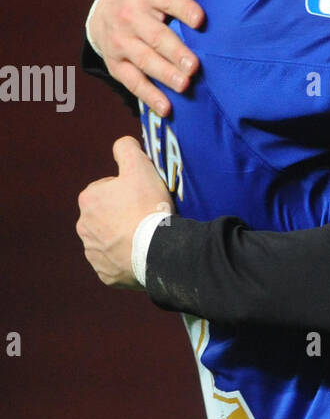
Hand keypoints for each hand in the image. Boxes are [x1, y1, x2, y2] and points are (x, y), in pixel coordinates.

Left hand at [76, 137, 173, 287]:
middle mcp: (83, 227)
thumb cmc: (147, 207)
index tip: (143, 197)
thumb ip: (126, 148)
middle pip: (107, 215)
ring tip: (145, 237)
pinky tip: (141, 254)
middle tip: (145, 217)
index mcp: (88, 200)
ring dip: (123, 237)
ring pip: (110, 240)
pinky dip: (126, 259)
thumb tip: (121, 144)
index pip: (107, 189)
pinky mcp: (105, 274)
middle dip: (122, 215)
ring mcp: (93, 253)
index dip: (128, 191)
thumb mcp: (140, 167)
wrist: (156, 250)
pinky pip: (115, 263)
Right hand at [87, 0, 210, 115]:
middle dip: (175, 52)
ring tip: (185, 86)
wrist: (105, 10)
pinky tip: (168, 109)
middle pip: (155, 36)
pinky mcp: (117, 64)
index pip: (168, 0)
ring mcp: (122, 42)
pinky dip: (150, 96)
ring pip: (144, 60)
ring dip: (164, 75)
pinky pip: (133, 82)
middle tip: (195, 67)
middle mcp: (132, 17)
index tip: (201, 20)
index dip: (184, 8)